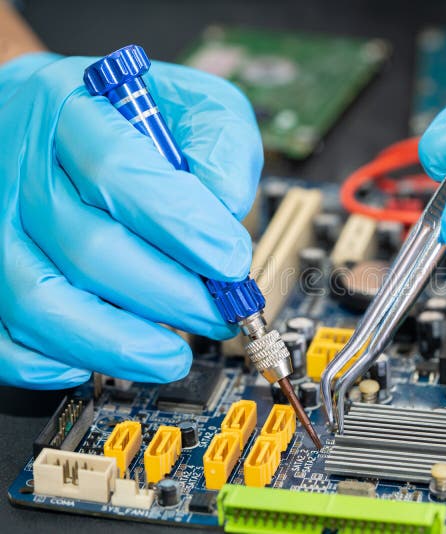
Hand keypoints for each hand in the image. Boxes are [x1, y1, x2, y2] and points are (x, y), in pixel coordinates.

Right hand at [0, 53, 262, 387]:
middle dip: (171, 294)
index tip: (231, 261)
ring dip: (119, 343)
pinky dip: (50, 361)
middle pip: (88, 247)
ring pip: (40, 301)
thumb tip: (228, 206)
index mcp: (69, 109)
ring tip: (173, 355)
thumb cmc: (120, 114)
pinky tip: (101, 358)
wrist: (40, 114)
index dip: (182, 226)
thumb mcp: (185, 100)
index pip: (118, 170)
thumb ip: (218, 142)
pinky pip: (2, 335)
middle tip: (221, 312)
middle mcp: (17, 166)